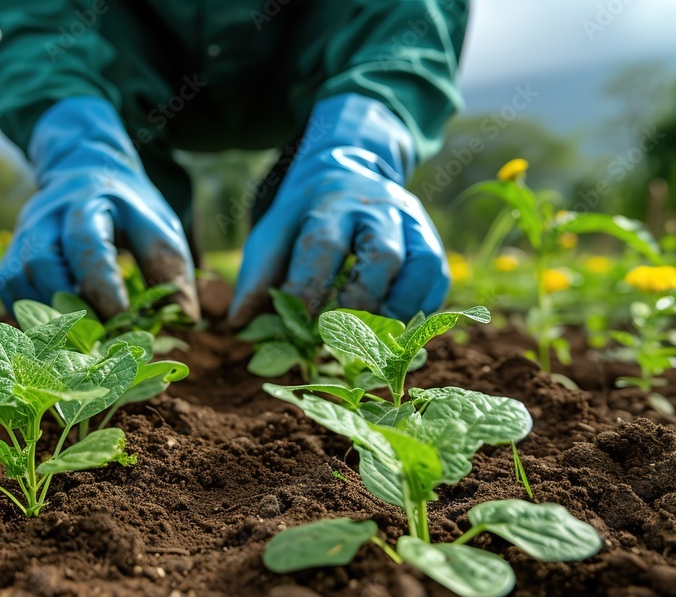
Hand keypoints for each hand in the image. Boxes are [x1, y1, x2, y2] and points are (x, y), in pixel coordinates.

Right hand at [0, 97, 198, 319]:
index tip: (123, 318)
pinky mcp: (10, 254)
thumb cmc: (128, 209)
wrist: (83, 172)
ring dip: (47, 316)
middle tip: (98, 341)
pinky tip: (58, 332)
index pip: (85, 244)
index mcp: (88, 204)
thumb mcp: (158, 225)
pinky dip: (29, 315)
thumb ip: (171, 268)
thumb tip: (186, 318)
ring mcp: (22, 235)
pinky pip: (8, 289)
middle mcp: (46, 216)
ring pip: (17, 279)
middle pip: (41, 263)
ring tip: (80, 344)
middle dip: (68, 308)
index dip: (101, 285)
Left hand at [228, 94, 448, 326]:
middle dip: (360, 301)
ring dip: (398, 311)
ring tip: (373, 343)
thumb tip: (239, 325)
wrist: (349, 173)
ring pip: (422, 267)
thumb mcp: (273, 233)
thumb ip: (257, 276)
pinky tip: (392, 335)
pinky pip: (436, 281)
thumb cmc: (304, 217)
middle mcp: (379, 210)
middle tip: (339, 337)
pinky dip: (418, 312)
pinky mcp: (432, 244)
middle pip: (382, 255)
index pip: (323, 246)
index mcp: (331, 205)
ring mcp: (412, 225)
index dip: (310, 289)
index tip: (296, 326)